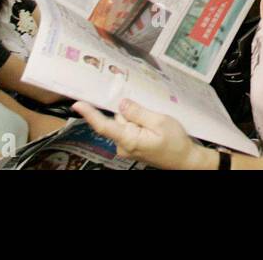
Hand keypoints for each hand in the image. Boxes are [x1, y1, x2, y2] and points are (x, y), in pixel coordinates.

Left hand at [72, 100, 206, 169]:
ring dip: (137, 118)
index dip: (90, 115)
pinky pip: (129, 129)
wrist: (184, 159)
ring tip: (155, 123)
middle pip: (118, 119)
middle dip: (130, 112)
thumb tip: (122, 104)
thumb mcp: (160, 122)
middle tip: (149, 114)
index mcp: (129, 140)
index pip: (104, 126)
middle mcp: (123, 145)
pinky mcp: (131, 146)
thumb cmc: (175, 143)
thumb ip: (139, 112)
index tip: (78, 105)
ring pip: (125, 123)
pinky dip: (139, 124)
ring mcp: (127, 147)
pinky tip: (152, 128)